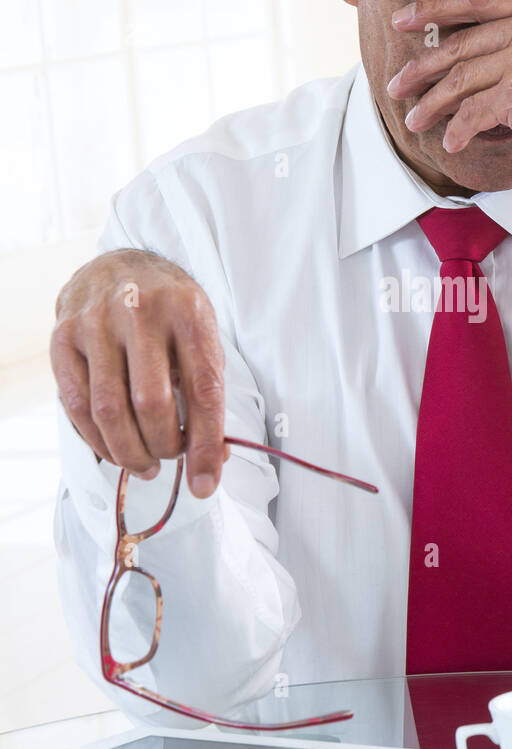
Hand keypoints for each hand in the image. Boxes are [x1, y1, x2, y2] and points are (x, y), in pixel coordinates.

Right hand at [50, 249, 229, 496]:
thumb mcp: (200, 334)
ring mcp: (96, 322)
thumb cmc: (169, 311)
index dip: (205, 445)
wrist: (121, 265)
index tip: (205, 483)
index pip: (203, 390)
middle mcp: (140, 311)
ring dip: (129, 451)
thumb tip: (212, 461)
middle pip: (152, 404)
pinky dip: (96, 439)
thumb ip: (206, 390)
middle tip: (169, 458)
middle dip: (164, 447)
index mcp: (188, 311)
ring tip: (143, 463)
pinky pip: (76, 405)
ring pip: (110, 410)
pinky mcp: (63, 336)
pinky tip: (112, 448)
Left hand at [389, 0, 511, 292]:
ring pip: (459, 79)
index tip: (407, 19)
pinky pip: (473, 112)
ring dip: (431, 103)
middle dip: (422, 65)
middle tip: (396, 81)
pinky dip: (458, 129)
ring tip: (413, 119)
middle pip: (460, 42)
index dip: (436, 7)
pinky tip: (451, 142)